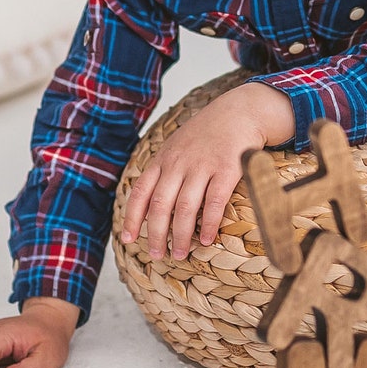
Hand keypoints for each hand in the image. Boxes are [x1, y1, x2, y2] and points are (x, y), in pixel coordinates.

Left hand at [121, 82, 296, 260]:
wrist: (238, 112)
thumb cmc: (205, 135)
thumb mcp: (176, 147)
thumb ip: (161, 172)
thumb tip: (147, 207)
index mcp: (163, 158)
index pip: (141, 191)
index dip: (132, 217)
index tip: (128, 238)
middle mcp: (179, 163)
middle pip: (161, 204)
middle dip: (156, 234)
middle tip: (156, 255)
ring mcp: (203, 165)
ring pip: (185, 207)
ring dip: (180, 235)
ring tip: (179, 254)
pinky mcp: (227, 169)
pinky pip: (214, 201)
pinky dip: (208, 223)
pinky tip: (206, 240)